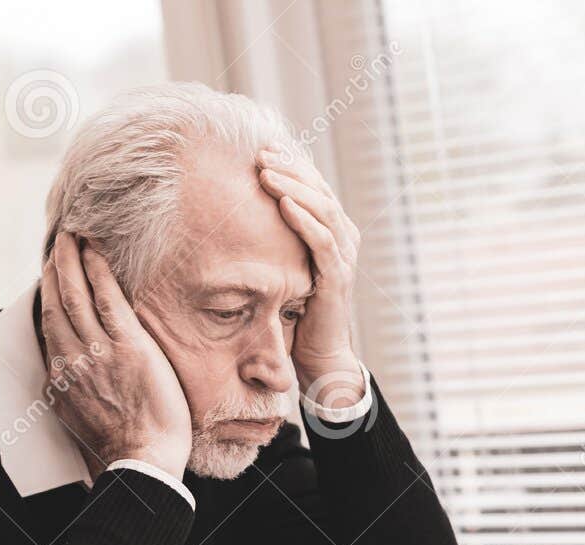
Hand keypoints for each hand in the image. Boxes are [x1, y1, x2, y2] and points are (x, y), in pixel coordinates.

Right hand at [40, 232, 191, 481]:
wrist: (140, 464)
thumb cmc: (119, 451)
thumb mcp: (78, 422)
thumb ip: (70, 393)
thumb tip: (62, 378)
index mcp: (59, 381)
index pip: (50, 329)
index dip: (49, 298)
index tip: (51, 280)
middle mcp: (72, 361)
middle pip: (56, 304)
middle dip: (55, 270)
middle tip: (58, 244)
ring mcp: (98, 352)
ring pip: (77, 295)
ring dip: (72, 262)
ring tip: (73, 237)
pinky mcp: (129, 347)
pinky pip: (108, 299)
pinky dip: (99, 272)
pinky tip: (95, 252)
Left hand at [257, 148, 364, 406]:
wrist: (319, 355)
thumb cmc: (296, 311)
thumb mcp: (284, 266)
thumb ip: (276, 240)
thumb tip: (240, 214)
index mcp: (333, 230)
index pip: (314, 186)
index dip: (291, 165)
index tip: (262, 148)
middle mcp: (344, 237)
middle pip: (319, 190)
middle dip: (290, 168)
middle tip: (261, 152)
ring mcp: (344, 256)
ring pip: (322, 209)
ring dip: (294, 187)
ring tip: (267, 171)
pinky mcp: (337, 278)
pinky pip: (323, 242)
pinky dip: (304, 220)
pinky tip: (284, 204)